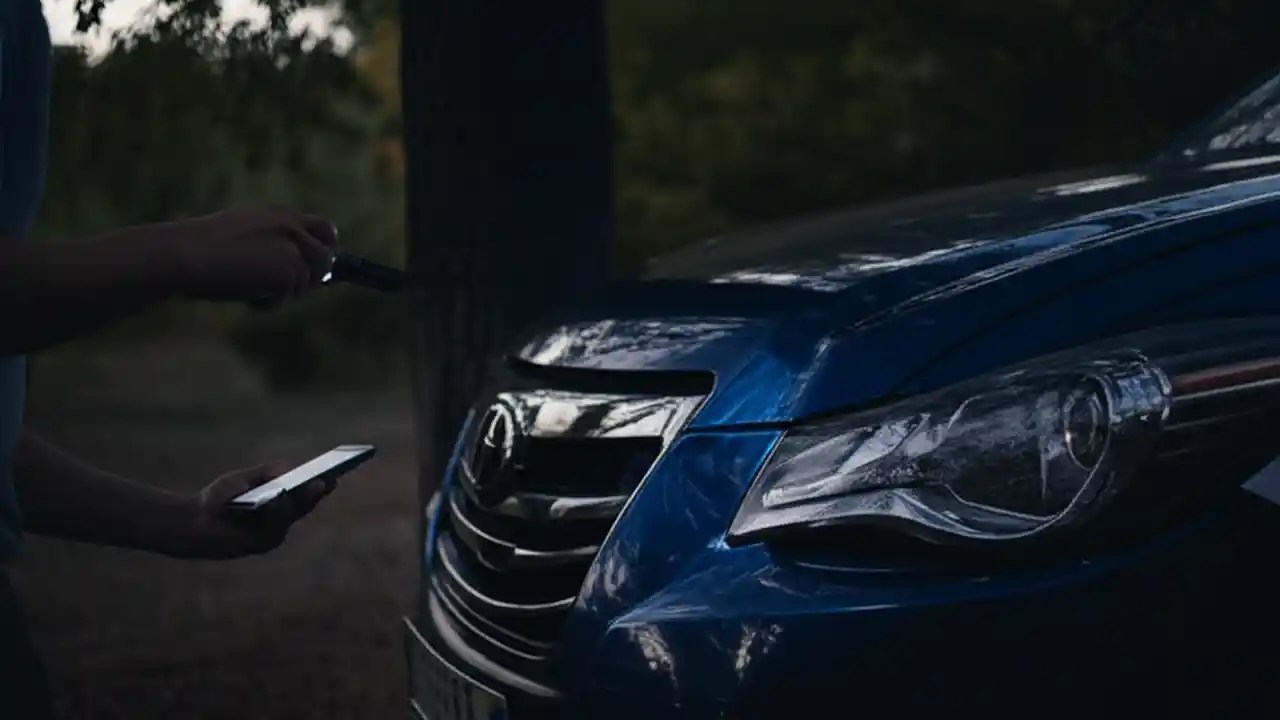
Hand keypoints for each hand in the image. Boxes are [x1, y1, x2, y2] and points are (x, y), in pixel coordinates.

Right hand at [159, 208, 338, 304]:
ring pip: (305, 283)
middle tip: (288, 288)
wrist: (185, 254)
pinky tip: (245, 294)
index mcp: (280, 214)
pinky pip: (287, 297)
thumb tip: (298, 268)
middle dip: (315, 277)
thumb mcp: (244, 232)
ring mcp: (293, 249)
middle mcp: (292, 227)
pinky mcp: (289, 271)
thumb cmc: (201, 247)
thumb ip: (274, 241)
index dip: (325, 249)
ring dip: (282, 292)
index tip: (319, 266)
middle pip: (326, 259)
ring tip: (248, 287)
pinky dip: (268, 302)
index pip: (323, 228)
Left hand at [179, 462, 334, 559]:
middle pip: (305, 505)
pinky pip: (274, 527)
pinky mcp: (261, 544)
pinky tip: (279, 499)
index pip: (307, 492)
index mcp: (283, 502)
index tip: (335, 471)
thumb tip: (288, 469)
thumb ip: (267, 471)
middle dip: (316, 493)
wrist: (194, 521)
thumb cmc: (220, 497)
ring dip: (301, 501)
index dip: (322, 483)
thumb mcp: (244, 477)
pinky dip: (278, 512)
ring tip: (310, 485)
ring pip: (292, 516)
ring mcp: (273, 533)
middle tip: (326, 480)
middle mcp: (282, 519)